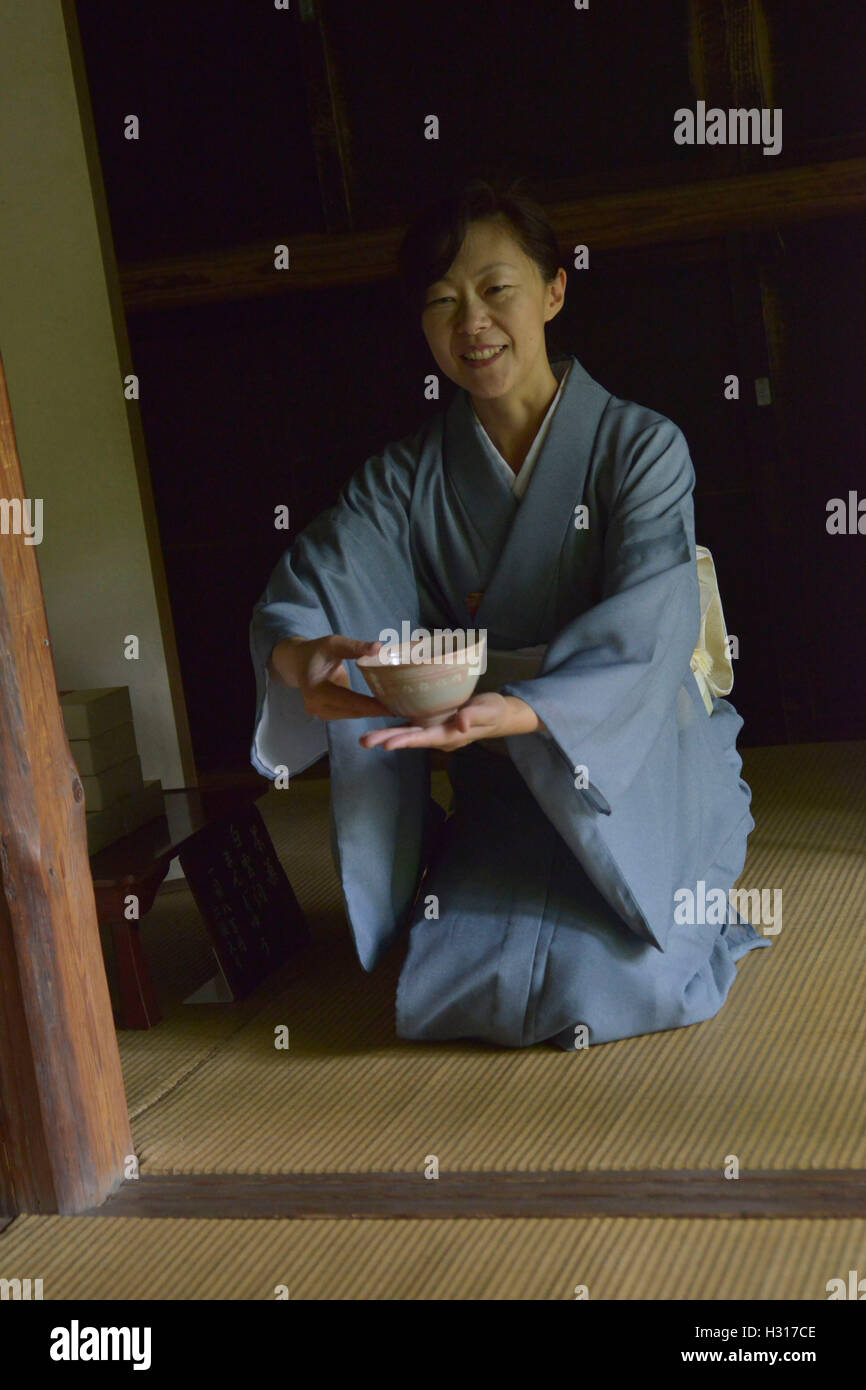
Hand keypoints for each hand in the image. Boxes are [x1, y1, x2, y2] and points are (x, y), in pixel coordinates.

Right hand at [270, 635, 391, 719]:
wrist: (299, 662)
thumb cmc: (317, 650)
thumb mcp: (334, 643)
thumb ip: (355, 647)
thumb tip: (379, 647)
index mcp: (316, 690)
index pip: (349, 701)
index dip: (372, 705)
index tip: (394, 707)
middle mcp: (317, 707)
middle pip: (353, 711)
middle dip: (377, 711)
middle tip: (404, 710)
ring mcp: (321, 714)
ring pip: (353, 715)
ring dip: (374, 712)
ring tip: (399, 709)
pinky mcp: (327, 715)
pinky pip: (350, 713)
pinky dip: (366, 710)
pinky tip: (384, 707)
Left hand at [359, 691, 539, 750]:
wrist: (497, 714)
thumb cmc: (494, 711)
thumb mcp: (489, 711)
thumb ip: (475, 716)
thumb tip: (460, 724)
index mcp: (450, 735)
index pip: (424, 738)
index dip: (405, 740)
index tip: (387, 744)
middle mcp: (438, 735)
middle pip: (410, 739)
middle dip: (387, 740)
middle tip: (364, 742)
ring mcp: (433, 730)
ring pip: (407, 734)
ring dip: (386, 736)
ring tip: (365, 739)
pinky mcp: (431, 722)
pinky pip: (411, 725)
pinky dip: (395, 726)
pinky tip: (380, 725)